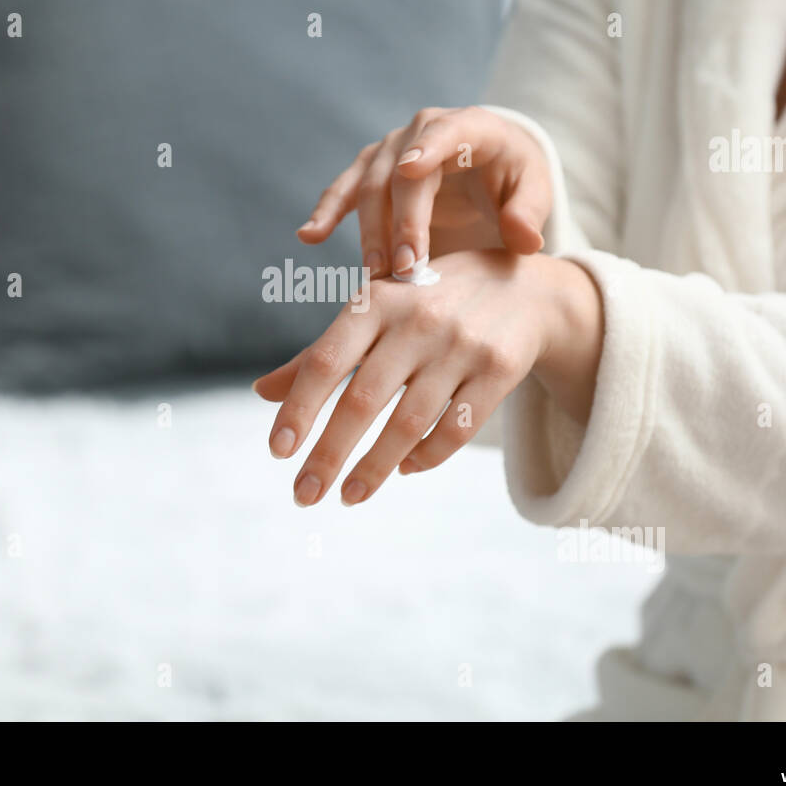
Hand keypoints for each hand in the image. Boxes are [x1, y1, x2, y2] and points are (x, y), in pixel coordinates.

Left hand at [254, 249, 601, 506]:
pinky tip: (402, 470)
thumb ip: (320, 354)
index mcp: (377, 300)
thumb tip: (261, 393)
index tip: (278, 451)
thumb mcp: (374, 314)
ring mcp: (462, 345)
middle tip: (303, 496)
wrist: (524, 289)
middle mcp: (418, 320)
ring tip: (347, 496)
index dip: (299, 407)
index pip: (325, 360)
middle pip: (363, 400)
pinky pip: (456, 429)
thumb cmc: (428, 304)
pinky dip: (425, 457)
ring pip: (409, 423)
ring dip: (373, 468)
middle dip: (329, 454)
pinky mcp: (500, 370)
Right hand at [295, 106, 551, 277]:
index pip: (446, 131)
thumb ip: (529, 213)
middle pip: (402, 175)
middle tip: (408, 269)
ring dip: (371, 233)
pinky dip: (326, 212)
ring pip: (369, 187)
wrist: (488, 166)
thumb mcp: (534, 189)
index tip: (410, 169)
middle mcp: (421, 131)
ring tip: (376, 274)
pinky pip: (344, 191)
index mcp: (468, 126)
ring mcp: (390, 150)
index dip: (426, 147)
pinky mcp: (371, 172)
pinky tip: (309, 235)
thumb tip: (524, 241)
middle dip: (403, 223)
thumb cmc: (513, 177)